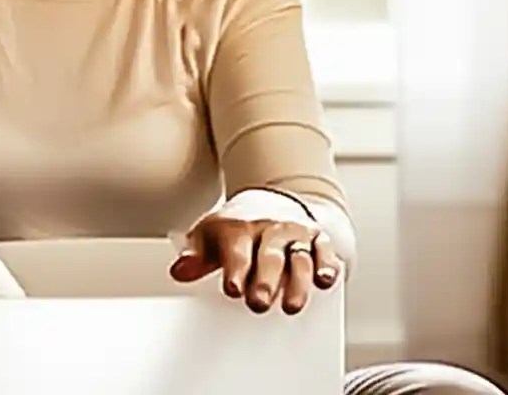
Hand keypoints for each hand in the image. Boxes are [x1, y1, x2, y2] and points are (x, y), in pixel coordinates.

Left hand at [169, 206, 341, 315]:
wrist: (270, 201)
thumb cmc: (236, 229)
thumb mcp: (210, 236)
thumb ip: (195, 256)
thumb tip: (179, 270)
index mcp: (241, 228)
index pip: (238, 250)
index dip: (236, 270)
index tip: (233, 288)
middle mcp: (271, 229)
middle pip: (270, 257)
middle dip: (265, 281)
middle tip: (259, 304)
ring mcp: (296, 234)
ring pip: (299, 258)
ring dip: (297, 282)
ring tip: (291, 305)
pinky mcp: (318, 239)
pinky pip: (326, 252)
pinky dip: (327, 265)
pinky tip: (325, 280)